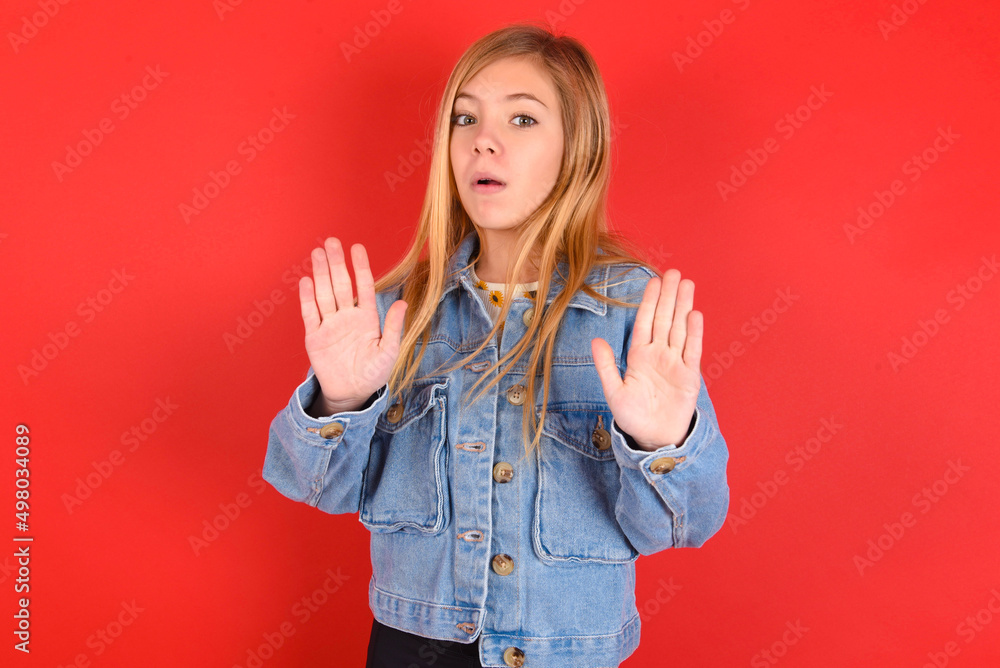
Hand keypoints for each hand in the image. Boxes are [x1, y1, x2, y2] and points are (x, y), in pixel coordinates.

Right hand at [298, 237, 407, 411]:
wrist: (352, 393)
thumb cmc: (374, 373)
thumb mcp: (388, 351)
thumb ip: (393, 327)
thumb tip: (402, 303)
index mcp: (366, 318)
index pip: (363, 287)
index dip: (360, 267)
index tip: (357, 247)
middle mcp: (347, 317)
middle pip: (341, 285)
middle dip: (336, 264)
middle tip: (332, 242)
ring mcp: (330, 325)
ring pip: (324, 294)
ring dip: (321, 274)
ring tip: (317, 253)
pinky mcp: (315, 337)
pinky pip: (310, 314)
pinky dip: (307, 298)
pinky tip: (306, 281)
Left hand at [591, 269, 701, 450]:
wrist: (655, 438)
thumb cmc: (633, 417)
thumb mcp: (614, 392)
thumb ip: (606, 365)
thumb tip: (596, 340)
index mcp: (639, 356)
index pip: (645, 322)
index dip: (649, 301)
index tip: (653, 281)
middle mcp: (658, 354)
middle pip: (664, 319)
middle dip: (668, 296)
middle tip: (674, 272)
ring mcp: (675, 363)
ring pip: (680, 329)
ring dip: (683, 307)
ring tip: (687, 284)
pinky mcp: (689, 375)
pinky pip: (692, 350)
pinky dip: (694, 333)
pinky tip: (695, 315)